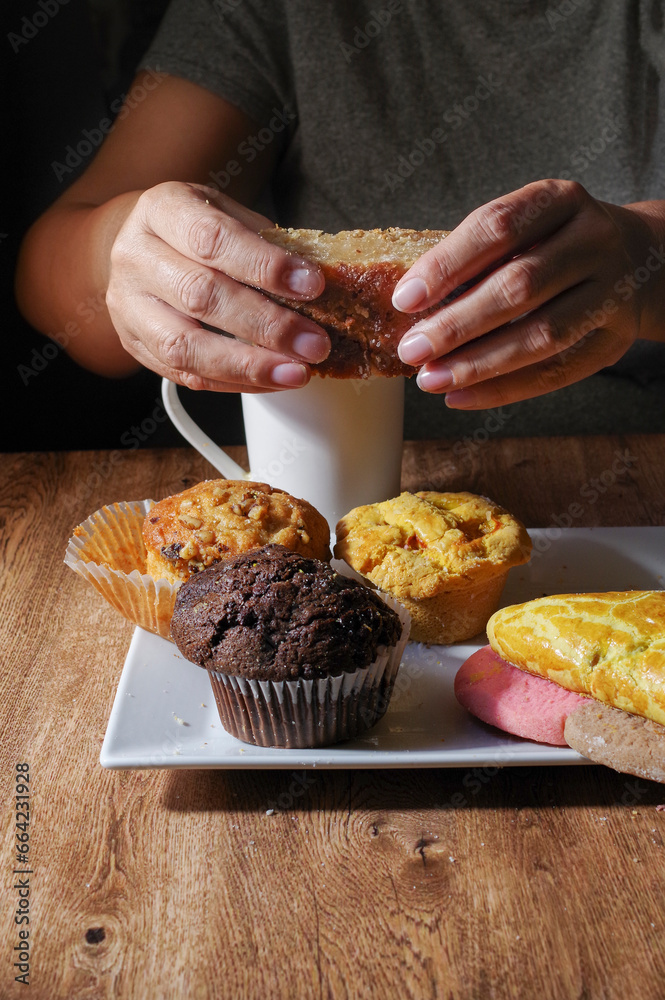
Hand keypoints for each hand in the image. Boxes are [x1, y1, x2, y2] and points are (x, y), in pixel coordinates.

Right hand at [106, 182, 328, 391]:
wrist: (142, 247)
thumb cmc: (195, 229)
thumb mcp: (228, 213)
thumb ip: (265, 243)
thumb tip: (316, 283)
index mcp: (162, 210)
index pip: (213, 239)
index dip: (265, 266)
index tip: (311, 285)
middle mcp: (136, 256)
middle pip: (201, 297)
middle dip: (266, 325)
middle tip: (312, 343)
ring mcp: (129, 305)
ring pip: (186, 347)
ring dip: (248, 366)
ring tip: (295, 372)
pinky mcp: (135, 345)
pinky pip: (186, 375)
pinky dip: (235, 383)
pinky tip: (271, 380)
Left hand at [392, 179, 656, 407]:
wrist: (641, 262)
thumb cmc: (556, 245)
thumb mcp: (527, 227)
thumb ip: (478, 255)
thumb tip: (411, 303)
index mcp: (561, 201)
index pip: (497, 227)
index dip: (447, 264)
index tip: (405, 298)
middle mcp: (593, 241)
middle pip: (520, 286)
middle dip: (457, 323)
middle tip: (411, 349)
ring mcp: (612, 291)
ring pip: (542, 334)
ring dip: (479, 363)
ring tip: (431, 379)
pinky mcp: (614, 340)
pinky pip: (557, 372)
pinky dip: (504, 388)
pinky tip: (461, 396)